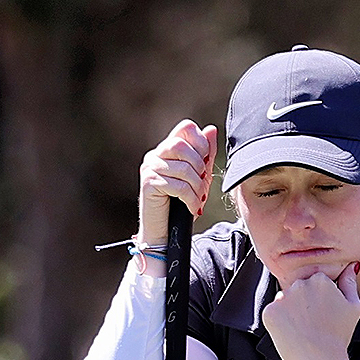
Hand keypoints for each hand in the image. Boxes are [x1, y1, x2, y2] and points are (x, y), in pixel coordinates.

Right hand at [138, 120, 217, 246]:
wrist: (167, 232)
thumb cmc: (182, 204)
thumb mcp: (200, 177)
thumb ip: (205, 154)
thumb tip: (211, 130)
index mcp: (168, 149)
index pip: (185, 127)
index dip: (200, 142)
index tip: (206, 162)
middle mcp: (156, 155)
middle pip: (181, 145)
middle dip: (199, 165)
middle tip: (202, 183)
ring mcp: (149, 168)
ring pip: (182, 168)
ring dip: (197, 186)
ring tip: (198, 198)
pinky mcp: (148, 184)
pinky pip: (177, 186)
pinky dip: (190, 198)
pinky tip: (192, 207)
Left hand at [262, 261, 359, 359]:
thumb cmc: (339, 336)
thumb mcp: (354, 307)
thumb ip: (349, 283)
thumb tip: (350, 266)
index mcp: (320, 279)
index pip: (315, 281)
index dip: (319, 298)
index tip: (323, 313)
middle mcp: (300, 284)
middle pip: (299, 288)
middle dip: (304, 301)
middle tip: (313, 322)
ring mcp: (283, 298)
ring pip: (285, 300)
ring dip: (290, 310)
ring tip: (302, 329)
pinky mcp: (270, 312)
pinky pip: (273, 312)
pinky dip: (279, 321)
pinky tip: (291, 333)